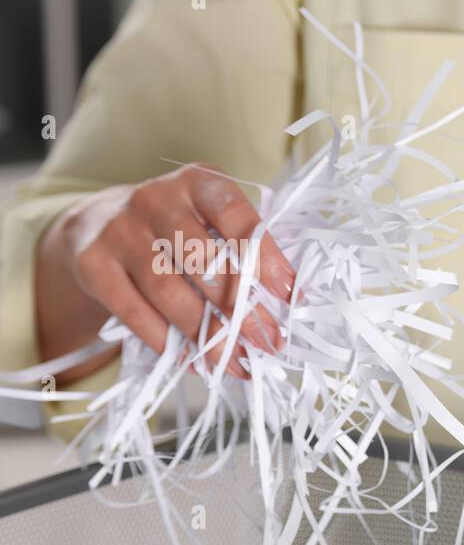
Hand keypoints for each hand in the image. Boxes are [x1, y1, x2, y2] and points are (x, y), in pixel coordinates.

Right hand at [35, 163, 294, 381]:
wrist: (97, 223)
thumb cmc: (177, 227)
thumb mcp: (210, 219)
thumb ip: (244, 248)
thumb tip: (287, 302)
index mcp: (197, 182)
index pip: (237, 218)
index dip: (266, 258)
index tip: (290, 296)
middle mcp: (155, 199)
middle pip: (203, 260)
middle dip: (241, 309)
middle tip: (268, 342)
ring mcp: (119, 231)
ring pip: (169, 291)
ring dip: (207, 334)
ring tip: (237, 362)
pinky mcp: (93, 264)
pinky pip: (135, 312)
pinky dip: (169, 343)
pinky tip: (197, 362)